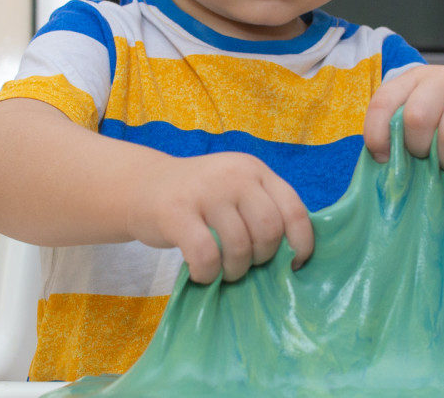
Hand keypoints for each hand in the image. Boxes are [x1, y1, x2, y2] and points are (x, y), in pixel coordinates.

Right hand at [125, 152, 313, 283]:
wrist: (141, 187)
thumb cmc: (198, 198)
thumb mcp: (235, 190)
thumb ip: (262, 208)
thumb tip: (294, 256)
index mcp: (254, 170)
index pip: (293, 209)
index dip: (302, 243)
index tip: (295, 264)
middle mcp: (234, 175)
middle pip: (269, 231)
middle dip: (262, 259)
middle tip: (245, 265)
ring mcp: (205, 191)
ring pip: (240, 247)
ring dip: (234, 270)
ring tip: (222, 271)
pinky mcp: (177, 212)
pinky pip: (207, 256)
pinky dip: (208, 274)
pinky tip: (201, 273)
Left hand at [363, 65, 443, 171]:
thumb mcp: (416, 129)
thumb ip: (395, 138)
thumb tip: (383, 162)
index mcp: (413, 80)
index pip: (383, 103)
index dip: (377, 136)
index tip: (383, 159)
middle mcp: (443, 78)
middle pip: (417, 117)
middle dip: (418, 149)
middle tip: (426, 159)